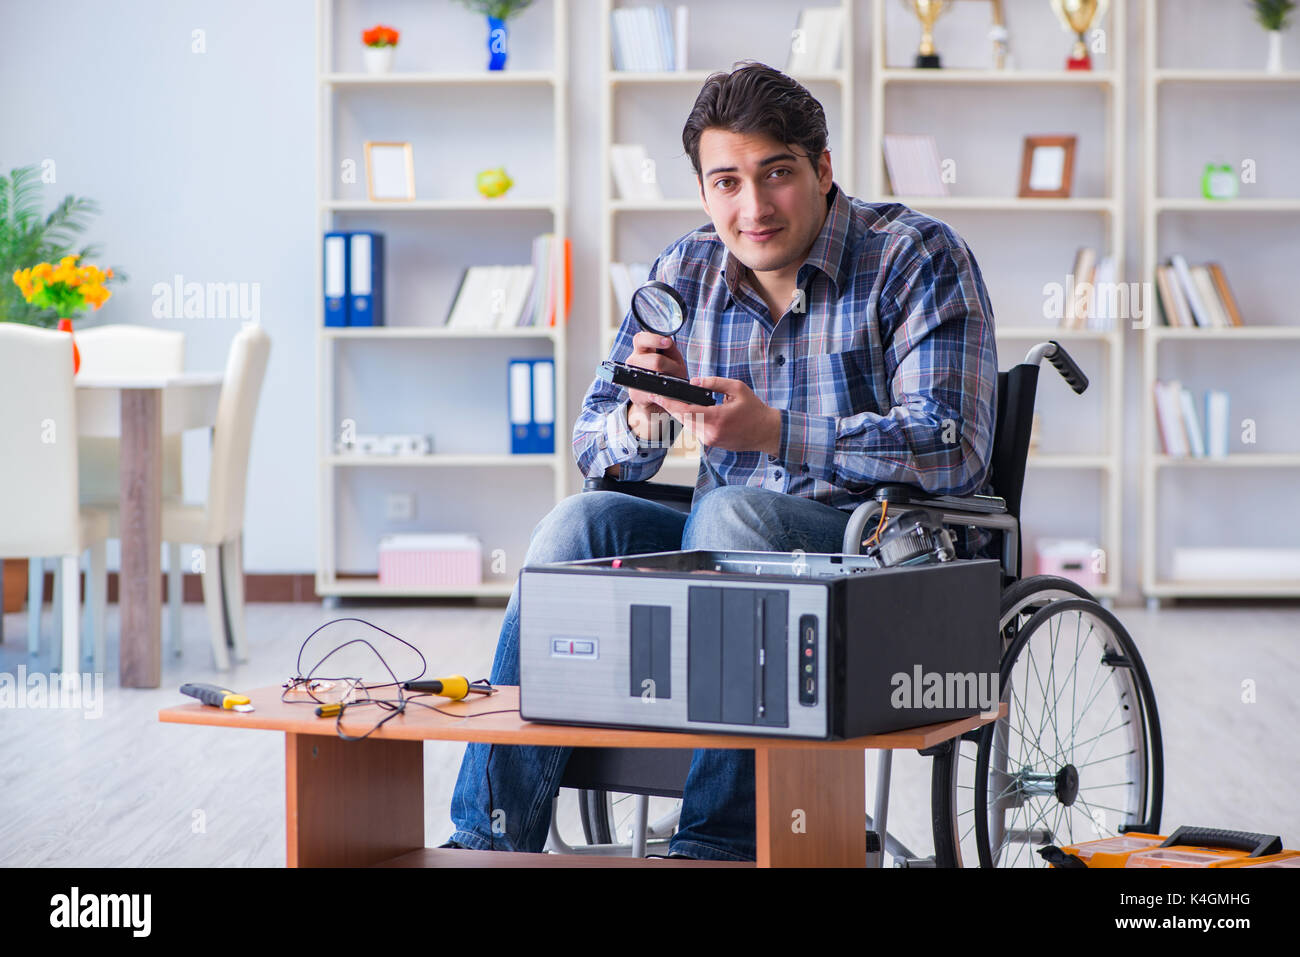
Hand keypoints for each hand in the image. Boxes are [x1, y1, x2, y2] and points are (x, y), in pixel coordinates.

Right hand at [624, 331, 688, 413]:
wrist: (659, 396)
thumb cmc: (668, 373)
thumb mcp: (672, 357)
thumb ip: (669, 348)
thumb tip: (667, 341)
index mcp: (641, 349)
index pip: (641, 339)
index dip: (654, 339)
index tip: (667, 342)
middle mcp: (633, 361)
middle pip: (655, 361)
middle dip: (671, 366)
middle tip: (675, 370)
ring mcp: (632, 378)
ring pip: (657, 377)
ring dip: (669, 379)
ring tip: (670, 380)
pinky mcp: (635, 394)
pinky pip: (655, 392)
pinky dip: (664, 392)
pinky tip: (664, 391)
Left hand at [656, 375, 781, 456]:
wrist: (766, 432)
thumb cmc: (754, 409)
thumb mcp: (737, 388)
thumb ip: (714, 383)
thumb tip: (694, 382)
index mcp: (717, 418)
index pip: (686, 411)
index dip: (670, 404)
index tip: (658, 396)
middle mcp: (711, 433)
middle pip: (682, 419)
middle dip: (670, 407)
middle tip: (660, 396)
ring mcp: (710, 441)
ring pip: (687, 425)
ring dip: (679, 414)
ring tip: (670, 401)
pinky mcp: (711, 444)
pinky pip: (694, 430)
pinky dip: (689, 420)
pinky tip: (686, 411)